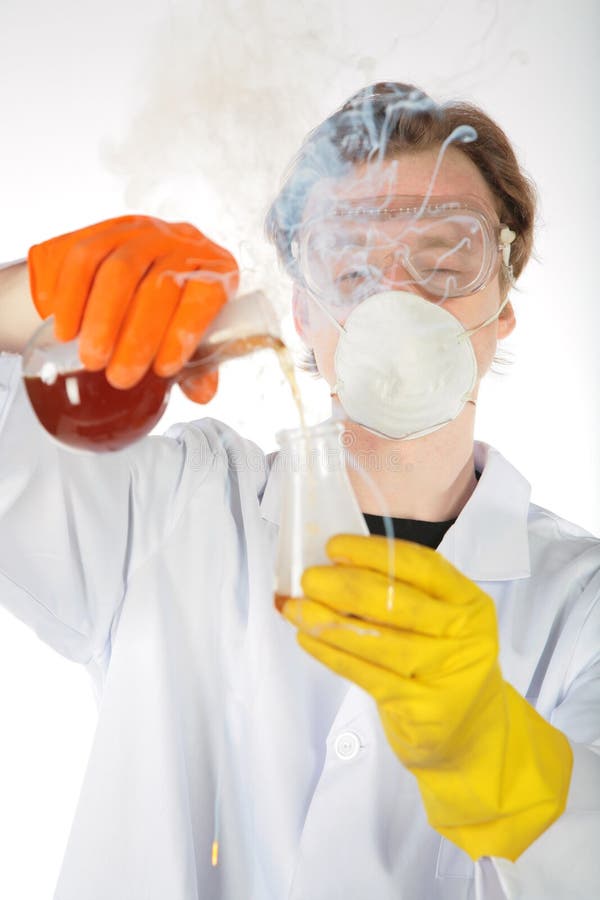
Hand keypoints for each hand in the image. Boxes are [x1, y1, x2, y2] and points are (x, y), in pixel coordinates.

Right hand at [28, 215, 238, 400]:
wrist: (145, 275)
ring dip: (102, 319)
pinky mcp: (105, 229)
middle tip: (120, 377)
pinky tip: (66, 332)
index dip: (185, 331)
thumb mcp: (192, 337)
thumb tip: (202, 393)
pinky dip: (71, 297)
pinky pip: (83, 258)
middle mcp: (184, 243)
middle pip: (160, 284)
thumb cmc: (176, 314)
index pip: (208, 292)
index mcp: (218, 269)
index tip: (163, 369)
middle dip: (137, 337)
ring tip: (92, 359)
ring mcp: (144, 232)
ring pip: (119, 270)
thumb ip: (199, 366)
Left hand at [281, 534, 572, 860]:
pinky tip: (308, 638)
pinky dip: (331, 653)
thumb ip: (401, 592)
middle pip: (396, 602)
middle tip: (308, 578)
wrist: (469, 731)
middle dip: (343, 586)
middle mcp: (464, 636)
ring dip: (327, 621)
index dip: (373, 553)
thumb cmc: (443, 662)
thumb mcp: (440, 620)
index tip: (334, 546)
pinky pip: (366, 674)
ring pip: (376, 641)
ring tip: (294, 607)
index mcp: (470, 602)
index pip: (421, 566)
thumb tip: (333, 566)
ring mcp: (444, 674)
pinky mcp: (421, 708)